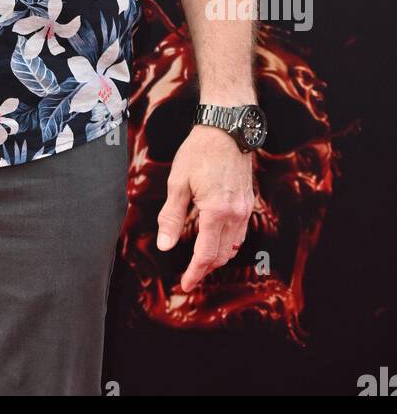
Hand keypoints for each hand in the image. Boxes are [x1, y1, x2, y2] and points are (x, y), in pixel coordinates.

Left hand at [155, 124, 254, 291]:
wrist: (227, 129)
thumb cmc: (200, 151)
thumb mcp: (178, 182)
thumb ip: (172, 216)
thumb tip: (165, 245)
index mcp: (216, 212)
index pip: (206, 254)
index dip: (195, 273)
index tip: (185, 284)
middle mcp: (236, 215)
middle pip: (222, 255)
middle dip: (205, 269)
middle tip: (190, 276)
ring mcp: (245, 209)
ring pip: (234, 247)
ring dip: (218, 258)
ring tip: (201, 262)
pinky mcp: (248, 202)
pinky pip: (240, 233)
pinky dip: (228, 243)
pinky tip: (215, 240)